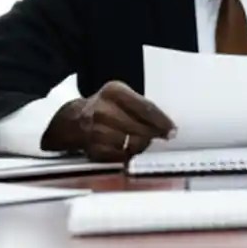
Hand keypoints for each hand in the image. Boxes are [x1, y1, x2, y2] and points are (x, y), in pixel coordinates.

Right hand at [44, 82, 175, 161]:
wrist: (74, 119)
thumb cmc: (104, 106)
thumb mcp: (120, 95)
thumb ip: (141, 106)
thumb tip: (166, 126)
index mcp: (113, 91)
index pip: (145, 108)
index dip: (162, 121)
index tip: (172, 129)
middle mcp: (103, 110)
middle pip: (140, 127)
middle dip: (154, 134)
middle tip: (163, 137)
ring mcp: (96, 130)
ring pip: (132, 143)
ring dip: (142, 145)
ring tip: (144, 141)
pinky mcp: (94, 149)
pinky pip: (121, 155)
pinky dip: (129, 154)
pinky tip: (131, 149)